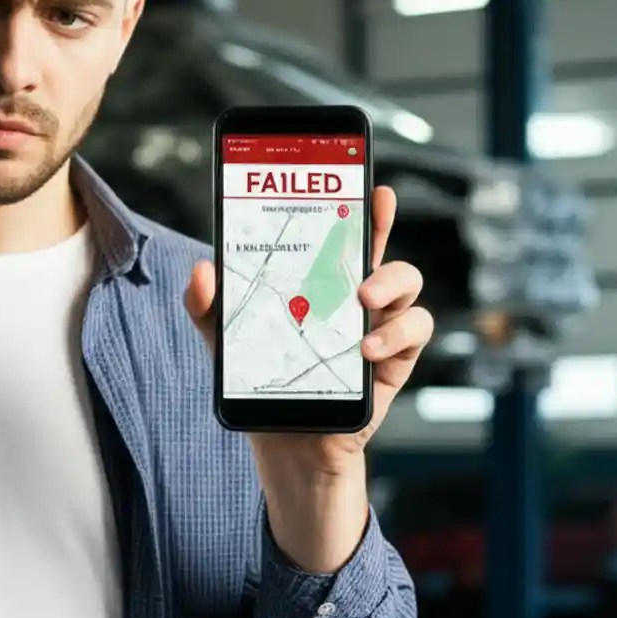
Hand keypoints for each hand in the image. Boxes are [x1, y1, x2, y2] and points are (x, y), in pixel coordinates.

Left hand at [184, 185, 433, 470]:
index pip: (336, 234)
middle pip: (378, 245)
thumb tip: (202, 271)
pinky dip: (395, 333)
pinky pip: (414, 331)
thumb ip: (207, 308)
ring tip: (361, 297)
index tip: (355, 174)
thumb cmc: (264, 382)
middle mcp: (353, 296)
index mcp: (317, 283)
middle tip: (373, 207)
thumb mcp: (225, 342)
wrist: (285, 443)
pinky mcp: (394, 360)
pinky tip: (366, 347)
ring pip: (407, 282)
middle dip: (380, 220)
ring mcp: (378, 324)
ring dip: (389, 280)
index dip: (349, 203)